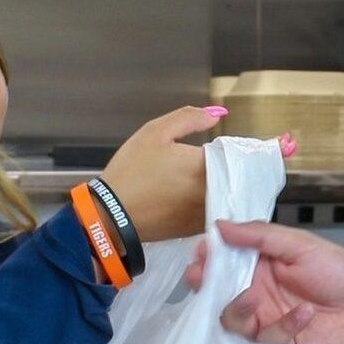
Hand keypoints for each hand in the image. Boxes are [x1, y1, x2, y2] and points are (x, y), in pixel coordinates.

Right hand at [101, 106, 221, 241]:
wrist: (111, 215)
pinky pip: (214, 213)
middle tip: (193, 168)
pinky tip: (185, 201)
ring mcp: (207, 214)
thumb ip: (189, 118)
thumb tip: (218, 114)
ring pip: (225, 196)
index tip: (203, 151)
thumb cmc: (132, 171)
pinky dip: (207, 205)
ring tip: (188, 185)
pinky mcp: (198, 230)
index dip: (218, 149)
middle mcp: (213, 192)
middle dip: (220, 169)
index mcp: (205, 165)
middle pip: (231, 176)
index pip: (230, 153)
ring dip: (216, 188)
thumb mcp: (155, 133)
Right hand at [186, 220, 343, 343]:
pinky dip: (283, 326)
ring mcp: (263, 320)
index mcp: (259, 264)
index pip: (223, 260)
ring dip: (236, 307)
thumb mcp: (301, 245)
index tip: (201, 252)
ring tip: (252, 295)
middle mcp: (255, 292)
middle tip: (202, 277)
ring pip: (229, 320)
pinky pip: (263, 339)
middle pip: (215, 292)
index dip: (208, 257)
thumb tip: (220, 225)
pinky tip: (304, 314)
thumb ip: (260, 236)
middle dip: (205, 284)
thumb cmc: (340, 273)